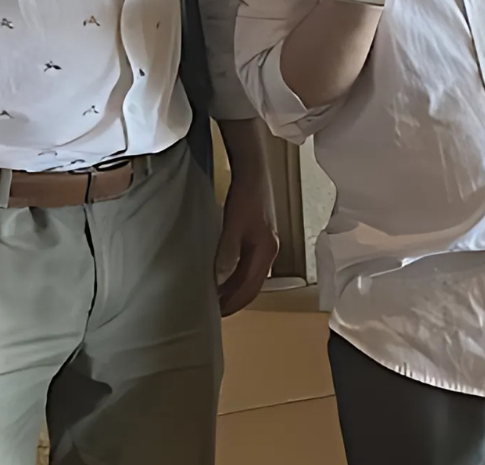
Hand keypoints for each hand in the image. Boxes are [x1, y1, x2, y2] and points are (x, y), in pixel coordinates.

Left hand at [215, 170, 279, 315]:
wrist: (253, 170)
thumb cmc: (245, 195)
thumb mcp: (233, 225)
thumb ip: (227, 253)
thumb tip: (219, 279)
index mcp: (266, 251)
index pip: (250, 288)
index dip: (233, 303)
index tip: (215, 314)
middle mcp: (270, 251)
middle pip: (253, 286)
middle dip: (235, 301)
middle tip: (213, 312)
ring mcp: (267, 244)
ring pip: (251, 277)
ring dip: (235, 289)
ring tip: (216, 298)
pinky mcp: (261, 237)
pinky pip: (249, 266)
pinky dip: (237, 276)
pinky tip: (223, 277)